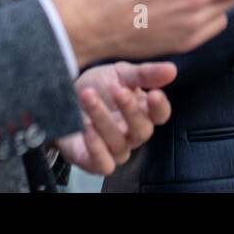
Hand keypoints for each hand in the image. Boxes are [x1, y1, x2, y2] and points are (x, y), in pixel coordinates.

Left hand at [54, 61, 175, 175]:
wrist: (62, 96)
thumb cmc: (98, 86)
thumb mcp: (121, 73)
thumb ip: (145, 74)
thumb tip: (172, 70)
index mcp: (142, 111)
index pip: (160, 115)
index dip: (160, 107)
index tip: (154, 94)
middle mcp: (131, 134)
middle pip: (142, 130)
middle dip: (130, 110)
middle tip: (118, 91)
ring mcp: (115, 150)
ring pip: (119, 143)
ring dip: (103, 119)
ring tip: (89, 97)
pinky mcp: (95, 162)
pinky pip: (104, 164)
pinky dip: (97, 148)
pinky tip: (87, 129)